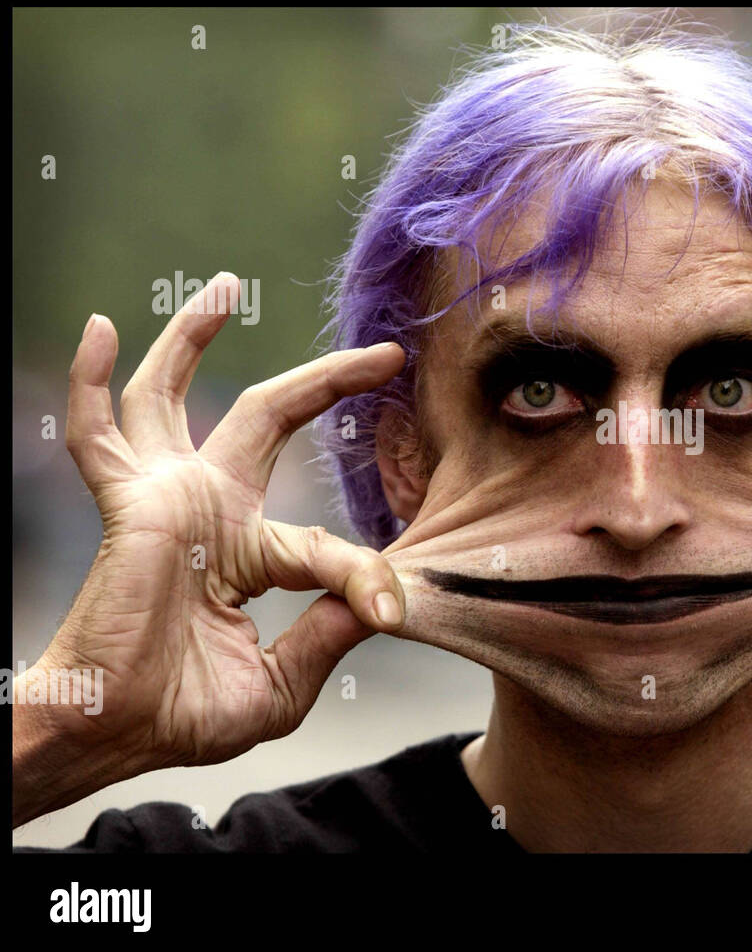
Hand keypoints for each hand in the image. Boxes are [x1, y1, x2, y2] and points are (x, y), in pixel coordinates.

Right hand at [14, 273, 408, 824]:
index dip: (361, 574)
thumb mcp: (279, 683)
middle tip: (382, 353)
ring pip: (174, 397)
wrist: (112, 736)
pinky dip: (90, 382)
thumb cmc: (182, 716)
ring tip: (225, 286)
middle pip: (269, 417)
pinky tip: (97, 327)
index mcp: (245, 551)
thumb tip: (386, 601)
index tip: (391, 608)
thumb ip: (326, 633)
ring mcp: (165, 498)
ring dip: (191, 338)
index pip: (321, 541)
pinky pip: (97, 433)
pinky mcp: (128, 503)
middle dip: (326, 380)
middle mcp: (208, 509)